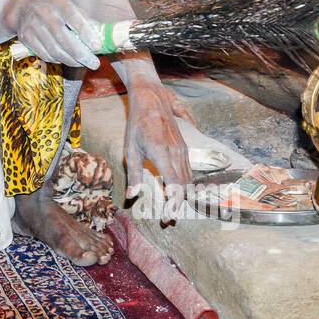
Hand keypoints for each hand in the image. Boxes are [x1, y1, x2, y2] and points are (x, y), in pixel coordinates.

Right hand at [5, 0, 99, 68]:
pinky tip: (67, 60)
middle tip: (95, 64)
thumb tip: (102, 34)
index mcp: (59, 4)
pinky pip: (45, 55)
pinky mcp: (26, 39)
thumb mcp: (67, 5)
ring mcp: (34, 27)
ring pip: (54, 51)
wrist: (21, 9)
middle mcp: (45, 14)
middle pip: (64, 40)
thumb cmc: (52, 7)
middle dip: (81, 55)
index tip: (97, 47)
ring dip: (71, 61)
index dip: (86, 34)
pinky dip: (58, 60)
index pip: (74, 19)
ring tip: (83, 64)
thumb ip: (84, 18)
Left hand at [123, 84, 192, 216]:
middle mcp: (177, 153)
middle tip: (168, 219)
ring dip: (183, 196)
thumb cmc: (137, 124)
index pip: (174, 186)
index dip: (172, 205)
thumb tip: (131, 196)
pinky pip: (188, 170)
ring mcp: (183, 149)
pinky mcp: (185, 147)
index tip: (167, 218)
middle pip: (184, 186)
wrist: (151, 99)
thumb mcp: (130, 149)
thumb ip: (133, 174)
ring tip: (172, 210)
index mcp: (162, 154)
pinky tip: (179, 193)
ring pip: (189, 179)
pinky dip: (185, 185)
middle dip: (177, 205)